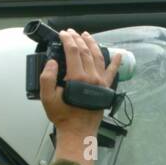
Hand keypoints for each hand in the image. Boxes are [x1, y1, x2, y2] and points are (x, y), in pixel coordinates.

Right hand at [40, 30, 121, 164]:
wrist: (78, 132)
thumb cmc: (63, 116)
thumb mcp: (47, 98)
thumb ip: (47, 78)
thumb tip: (52, 62)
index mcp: (77, 78)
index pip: (73, 51)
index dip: (67, 39)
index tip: (63, 33)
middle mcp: (91, 77)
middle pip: (85, 51)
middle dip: (78, 39)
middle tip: (72, 32)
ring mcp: (100, 83)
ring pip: (98, 57)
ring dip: (92, 44)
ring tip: (87, 35)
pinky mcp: (105, 89)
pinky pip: (112, 73)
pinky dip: (115, 63)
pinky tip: (118, 55)